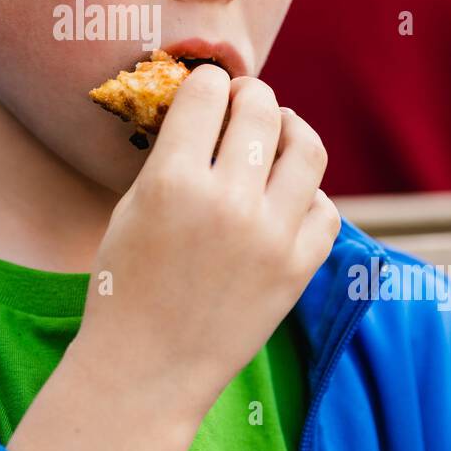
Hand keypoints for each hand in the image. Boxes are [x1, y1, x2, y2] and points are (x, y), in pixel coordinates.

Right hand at [7, 65, 339, 450]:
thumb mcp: (130, 208)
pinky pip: (325, 207)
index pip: (206, 92)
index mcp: (173, 180)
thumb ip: (171, 157)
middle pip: (260, 108)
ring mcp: (271, 235)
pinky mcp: (298, 269)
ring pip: (306, 147)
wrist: (147, 368)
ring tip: (277, 133)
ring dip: (290, 128)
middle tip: (242, 103)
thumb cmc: (125, 287)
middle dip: (249, 94)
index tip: (206, 89)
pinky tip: (287, 198)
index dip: (205, 82)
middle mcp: (228, 201)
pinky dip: (309, 194)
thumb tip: (208, 111)